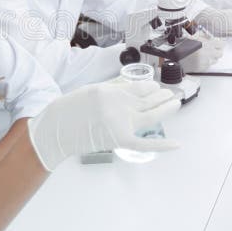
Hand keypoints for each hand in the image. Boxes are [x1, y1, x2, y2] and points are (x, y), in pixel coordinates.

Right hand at [28, 80, 180, 170]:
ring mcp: (120, 123)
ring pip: (151, 116)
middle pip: (148, 100)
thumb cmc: (69, 109)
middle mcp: (118, 106)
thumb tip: (131, 85)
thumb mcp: (91, 90)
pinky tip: (177, 144)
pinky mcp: (119, 140)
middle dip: (162, 97)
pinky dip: (162, 145)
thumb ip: (113, 89)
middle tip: (171, 94)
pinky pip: (144, 143)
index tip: (156, 88)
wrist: (54, 131)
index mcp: (110, 91)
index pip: (139, 88)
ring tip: (175, 103)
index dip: (151, 88)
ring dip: (165, 109)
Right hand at [180, 31, 224, 72]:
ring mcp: (205, 62)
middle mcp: (208, 54)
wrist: (174, 57)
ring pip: (215, 60)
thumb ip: (203, 36)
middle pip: (220, 53)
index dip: (219, 43)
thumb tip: (210, 37)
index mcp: (207, 44)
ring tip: (205, 54)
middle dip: (217, 50)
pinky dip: (206, 62)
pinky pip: (208, 65)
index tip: (218, 42)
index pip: (222, 44)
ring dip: (212, 57)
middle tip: (213, 48)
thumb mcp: (193, 36)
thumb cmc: (181, 46)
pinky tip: (200, 59)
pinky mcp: (202, 68)